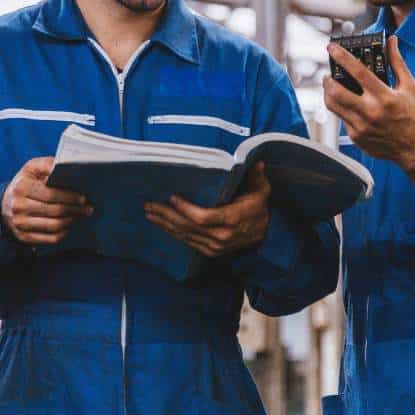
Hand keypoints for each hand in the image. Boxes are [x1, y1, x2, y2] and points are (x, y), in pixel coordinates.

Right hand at [1, 157, 91, 244]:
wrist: (4, 206)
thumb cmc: (24, 184)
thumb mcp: (31, 169)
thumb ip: (46, 164)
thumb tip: (64, 165)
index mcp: (21, 187)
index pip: (50, 194)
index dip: (70, 197)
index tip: (84, 198)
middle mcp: (18, 207)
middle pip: (55, 211)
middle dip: (75, 210)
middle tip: (88, 209)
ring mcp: (20, 224)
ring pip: (54, 226)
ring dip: (72, 221)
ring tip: (81, 216)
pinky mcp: (24, 237)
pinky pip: (50, 239)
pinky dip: (64, 233)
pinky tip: (69, 226)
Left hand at [144, 162, 270, 256]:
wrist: (265, 233)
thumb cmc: (258, 206)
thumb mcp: (261, 190)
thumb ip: (256, 177)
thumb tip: (257, 162)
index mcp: (232, 219)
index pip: (203, 217)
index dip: (185, 209)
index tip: (172, 197)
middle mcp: (221, 236)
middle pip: (188, 226)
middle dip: (166, 215)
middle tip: (149, 205)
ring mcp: (215, 246)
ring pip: (185, 236)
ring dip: (165, 225)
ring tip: (149, 213)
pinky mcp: (210, 252)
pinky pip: (188, 242)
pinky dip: (173, 233)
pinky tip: (162, 225)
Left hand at [323, 35, 414, 164]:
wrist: (413, 147)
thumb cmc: (412, 115)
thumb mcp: (409, 86)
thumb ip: (397, 62)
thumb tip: (392, 41)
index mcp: (384, 97)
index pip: (358, 72)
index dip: (342, 57)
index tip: (332, 48)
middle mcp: (370, 112)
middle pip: (336, 91)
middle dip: (328, 79)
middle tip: (328, 74)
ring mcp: (361, 126)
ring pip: (333, 105)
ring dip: (328, 93)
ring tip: (332, 87)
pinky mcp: (356, 136)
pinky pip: (341, 118)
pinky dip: (341, 108)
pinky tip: (347, 104)